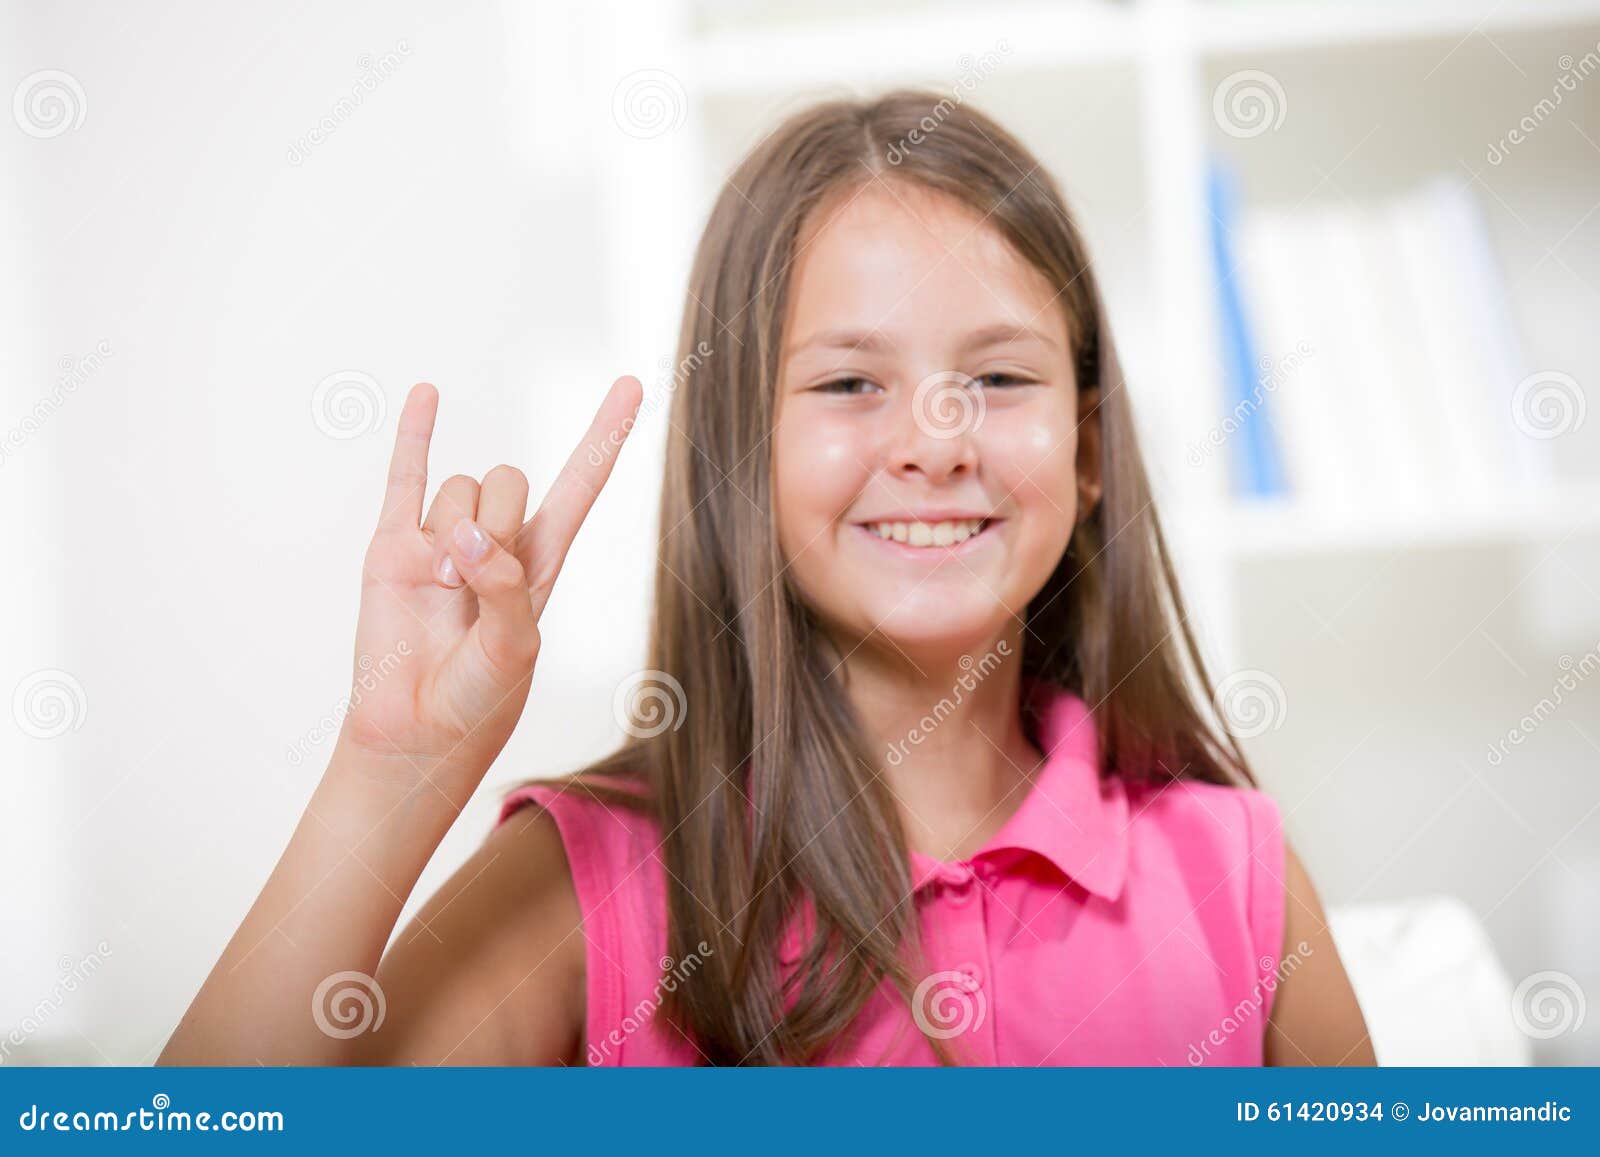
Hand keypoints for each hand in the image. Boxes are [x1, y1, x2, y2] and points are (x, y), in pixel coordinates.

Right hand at [336, 377, 642, 794]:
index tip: (633, 385)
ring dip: (450, 535)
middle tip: (472, 583)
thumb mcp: (515, 648)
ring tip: (440, 591)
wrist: (413, 735)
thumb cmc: (477, 703)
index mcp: (541, 564)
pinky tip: (428, 392)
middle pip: (508, 480)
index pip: (581, 485)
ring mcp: (442, 542)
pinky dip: (415, 433)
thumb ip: (502, 585)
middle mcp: (495, 544)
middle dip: (493, 522)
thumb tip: (462, 535)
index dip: (605, 436)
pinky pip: (407, 476)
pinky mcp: (393, 547)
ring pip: (458, 489)